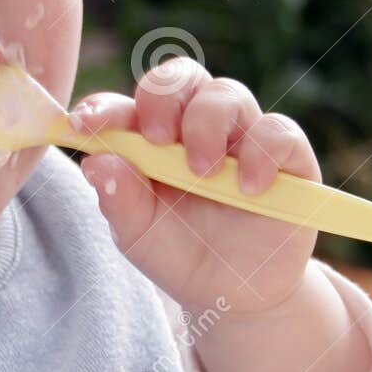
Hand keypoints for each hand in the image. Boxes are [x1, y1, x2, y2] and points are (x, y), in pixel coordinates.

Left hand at [72, 59, 319, 313]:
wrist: (236, 294)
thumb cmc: (180, 255)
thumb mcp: (140, 237)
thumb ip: (119, 200)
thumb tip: (95, 161)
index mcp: (150, 141)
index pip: (126, 106)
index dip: (104, 108)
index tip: (85, 124)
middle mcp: (194, 127)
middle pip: (179, 77)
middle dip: (162, 98)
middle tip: (157, 140)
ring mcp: (241, 137)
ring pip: (226, 93)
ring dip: (208, 125)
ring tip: (203, 172)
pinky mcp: (286, 156)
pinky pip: (278, 130)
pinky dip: (261, 152)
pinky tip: (249, 188)